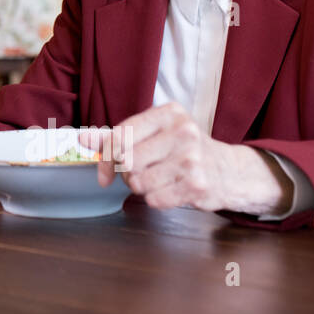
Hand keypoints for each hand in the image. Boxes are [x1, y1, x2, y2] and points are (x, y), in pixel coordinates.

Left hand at [78, 103, 291, 214]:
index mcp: (169, 113)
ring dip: (142, 188)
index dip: (105, 157)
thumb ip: (118, 136)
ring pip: (138, 183)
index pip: (121, 135)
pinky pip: (155, 200)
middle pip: (127, 161)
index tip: (103, 174)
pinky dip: (157, 200)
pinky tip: (172, 190)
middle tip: (142, 173)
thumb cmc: (185, 150)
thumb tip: (83, 139)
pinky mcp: (198, 185)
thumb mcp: (155, 134)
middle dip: (128, 174)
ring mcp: (192, 159)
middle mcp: (183, 132)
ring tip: (160, 179)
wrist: (230, 171)